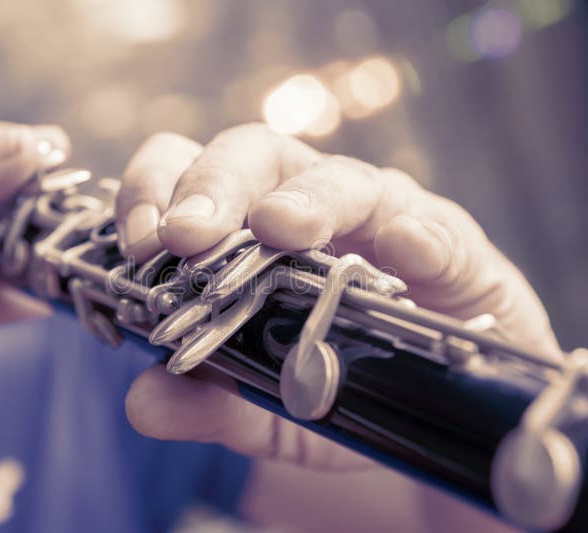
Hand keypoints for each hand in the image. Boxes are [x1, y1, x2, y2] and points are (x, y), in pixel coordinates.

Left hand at [116, 123, 560, 468]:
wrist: (437, 402)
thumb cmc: (345, 381)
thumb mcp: (269, 408)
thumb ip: (210, 402)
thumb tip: (143, 401)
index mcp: (252, 227)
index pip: (191, 177)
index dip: (154, 193)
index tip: (135, 244)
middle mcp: (311, 204)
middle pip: (256, 154)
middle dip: (216, 184)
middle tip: (189, 233)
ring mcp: (384, 218)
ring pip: (344, 179)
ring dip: (307, 199)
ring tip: (280, 227)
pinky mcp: (452, 248)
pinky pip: (437, 229)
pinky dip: (418, 236)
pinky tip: (404, 248)